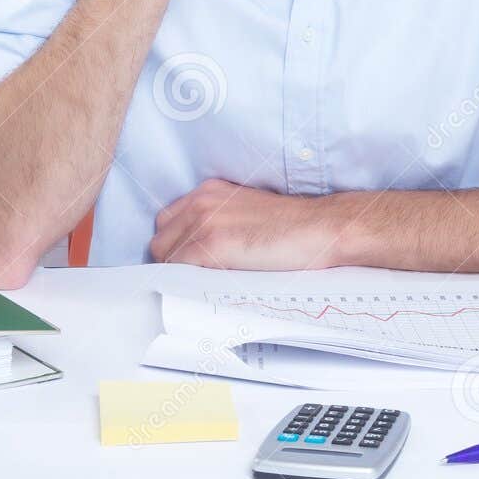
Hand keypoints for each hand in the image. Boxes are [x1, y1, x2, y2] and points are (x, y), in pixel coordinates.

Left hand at [149, 178, 357, 269]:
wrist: (318, 229)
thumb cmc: (291, 227)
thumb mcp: (246, 211)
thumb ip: (219, 220)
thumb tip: (199, 249)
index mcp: (209, 191)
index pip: (168, 222)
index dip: (176, 245)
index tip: (187, 262)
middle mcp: (201, 201)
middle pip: (160, 238)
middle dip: (172, 259)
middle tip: (195, 277)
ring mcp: (204, 222)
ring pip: (164, 255)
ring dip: (179, 273)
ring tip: (203, 284)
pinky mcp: (212, 245)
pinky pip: (179, 269)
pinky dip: (187, 282)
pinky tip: (208, 287)